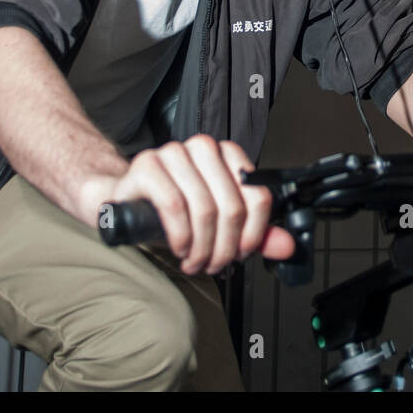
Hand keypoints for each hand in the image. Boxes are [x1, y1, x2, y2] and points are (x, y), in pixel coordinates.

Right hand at [99, 136, 294, 274]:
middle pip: (232, 207)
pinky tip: (179, 248)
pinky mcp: (147, 164)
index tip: (241, 254)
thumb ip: (254, 234)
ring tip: (195, 261)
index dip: (253, 234)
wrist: (125, 203)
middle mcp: (204, 147)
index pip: (259, 196)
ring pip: (205, 209)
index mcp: (228, 154)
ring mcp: (174, 152)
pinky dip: (181, 235)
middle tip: (214, 265)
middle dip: (225, 247)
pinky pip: (174, 205)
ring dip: (202, 247)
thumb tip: (287, 247)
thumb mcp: (219, 225)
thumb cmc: (174, 213)